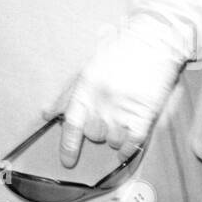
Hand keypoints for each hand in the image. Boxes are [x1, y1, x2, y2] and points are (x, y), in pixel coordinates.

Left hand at [56, 0, 201, 165]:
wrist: (155, 39)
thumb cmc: (118, 52)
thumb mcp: (87, 67)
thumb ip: (65, 93)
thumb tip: (46, 114)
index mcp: (86, 86)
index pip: (72, 124)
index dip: (68, 146)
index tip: (67, 162)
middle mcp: (104, 99)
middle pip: (93, 134)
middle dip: (95, 130)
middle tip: (104, 116)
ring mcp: (125, 107)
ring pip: (112, 141)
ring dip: (113, 136)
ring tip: (119, 118)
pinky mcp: (146, 113)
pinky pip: (132, 144)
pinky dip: (128, 147)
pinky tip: (127, 142)